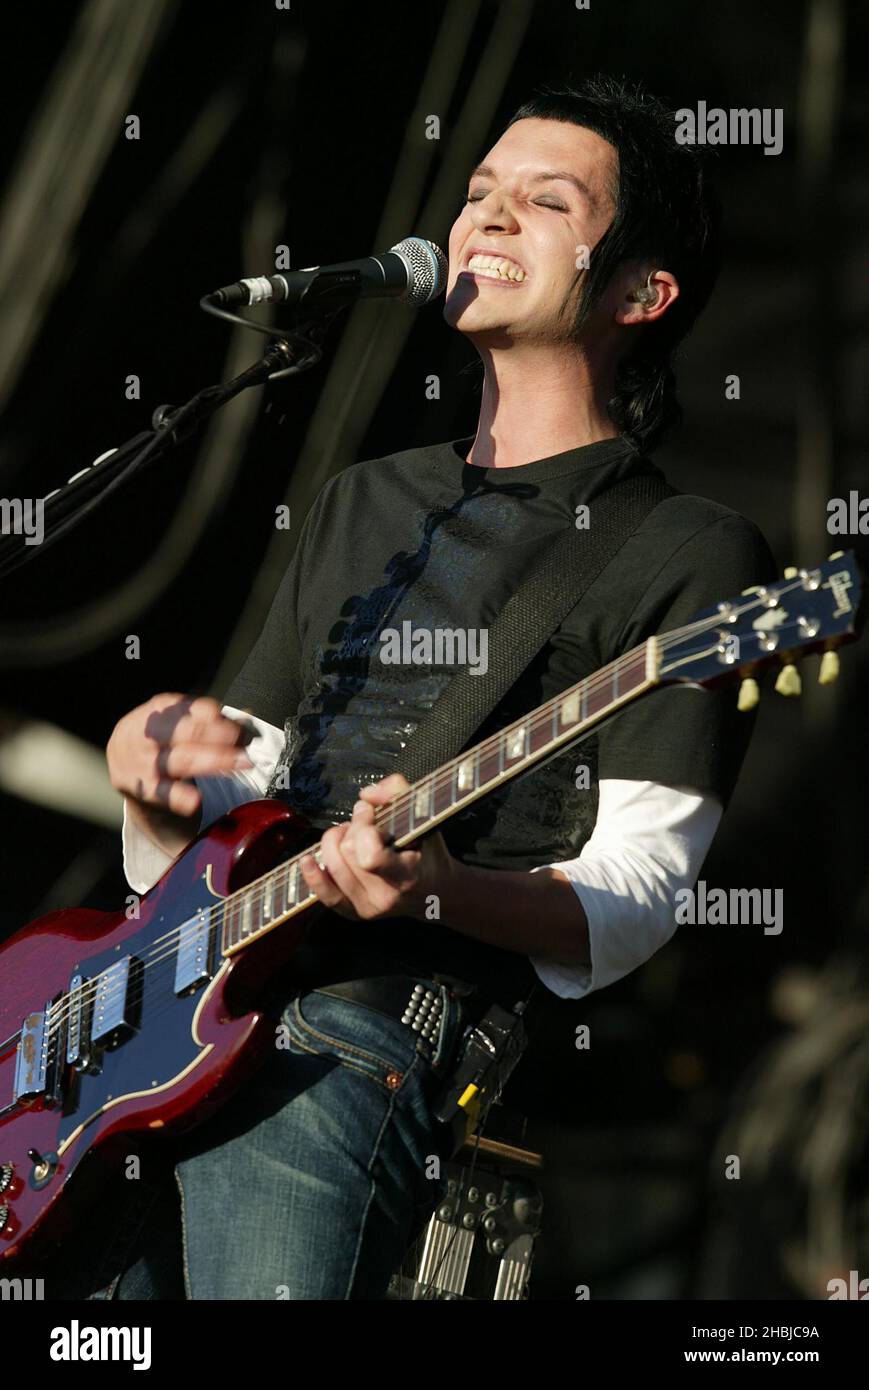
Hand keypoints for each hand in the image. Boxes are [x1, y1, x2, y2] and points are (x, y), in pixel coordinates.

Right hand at [106, 692, 253, 817]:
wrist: (118, 757)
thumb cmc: (160, 734)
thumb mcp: (177, 718)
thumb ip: (211, 719)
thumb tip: (248, 715)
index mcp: (163, 708)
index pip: (196, 710)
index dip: (223, 719)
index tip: (246, 731)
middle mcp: (152, 731)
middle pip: (190, 732)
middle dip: (221, 736)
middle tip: (247, 743)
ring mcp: (145, 759)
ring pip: (181, 760)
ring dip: (214, 761)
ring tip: (241, 763)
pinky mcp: (141, 786)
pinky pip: (161, 793)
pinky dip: (178, 797)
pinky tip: (196, 801)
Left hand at [299, 772, 457, 921]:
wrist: (436, 892)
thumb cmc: (429, 853)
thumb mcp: (424, 818)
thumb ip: (398, 793)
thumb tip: (365, 795)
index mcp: (406, 876)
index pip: (369, 855)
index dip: (364, 826)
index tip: (371, 813)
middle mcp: (385, 896)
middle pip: (347, 853)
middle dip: (352, 828)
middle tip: (364, 822)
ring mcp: (367, 908)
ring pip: (333, 866)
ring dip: (336, 843)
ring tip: (351, 836)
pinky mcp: (354, 913)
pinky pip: (325, 894)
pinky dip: (313, 874)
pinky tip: (307, 860)